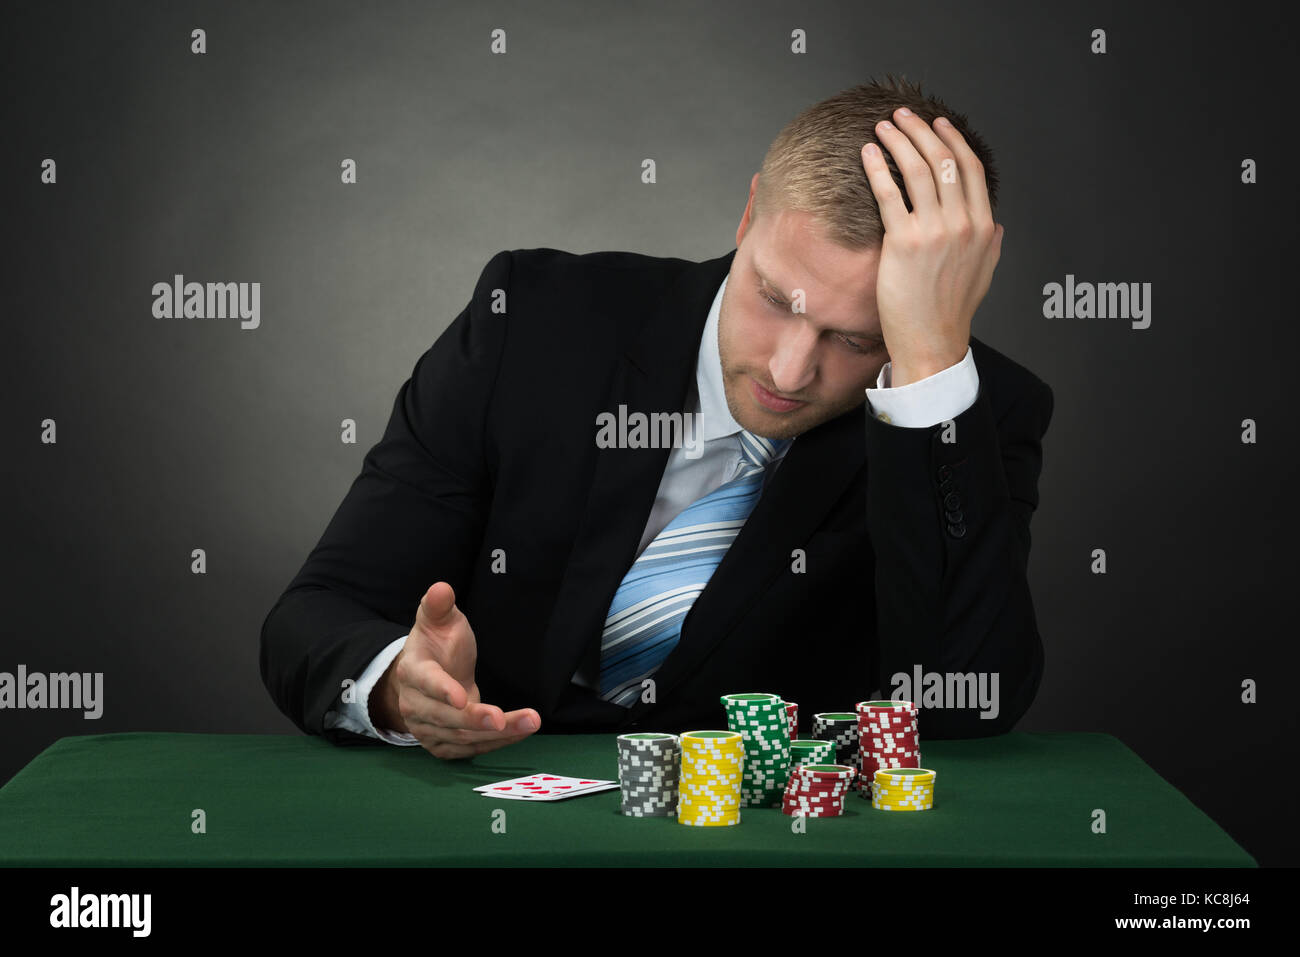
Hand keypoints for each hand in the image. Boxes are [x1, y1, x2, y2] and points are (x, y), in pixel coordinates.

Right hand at [374, 581, 539, 758]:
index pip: (426, 683)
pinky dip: (496, 744)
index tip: (461, 697)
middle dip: (477, 719)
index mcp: (413, 671)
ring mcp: (426, 728)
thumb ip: (439, 606)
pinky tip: (520, 732)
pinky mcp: (441, 744)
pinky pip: (469, 749)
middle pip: (446, 718)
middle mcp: (414, 705)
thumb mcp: (438, 620)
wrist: (427, 676)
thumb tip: (441, 588)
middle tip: (505, 719)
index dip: (442, 690)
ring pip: (462, 738)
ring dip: (498, 734)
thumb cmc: (437, 643)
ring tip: (531, 722)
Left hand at [861, 108, 1003, 385]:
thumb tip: (997, 224)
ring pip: (918, 170)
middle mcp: (963, 224)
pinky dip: (879, 168)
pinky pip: (890, 194)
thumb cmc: (951, 311)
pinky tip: (868, 154)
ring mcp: (935, 232)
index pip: (970, 168)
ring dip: (899, 141)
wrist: (931, 341)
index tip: (937, 124)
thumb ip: (991, 244)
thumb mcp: (984, 273)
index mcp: (984, 226)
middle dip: (921, 131)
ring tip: (883, 127)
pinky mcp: (904, 243)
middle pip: (944, 160)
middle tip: (902, 116)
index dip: (953, 140)